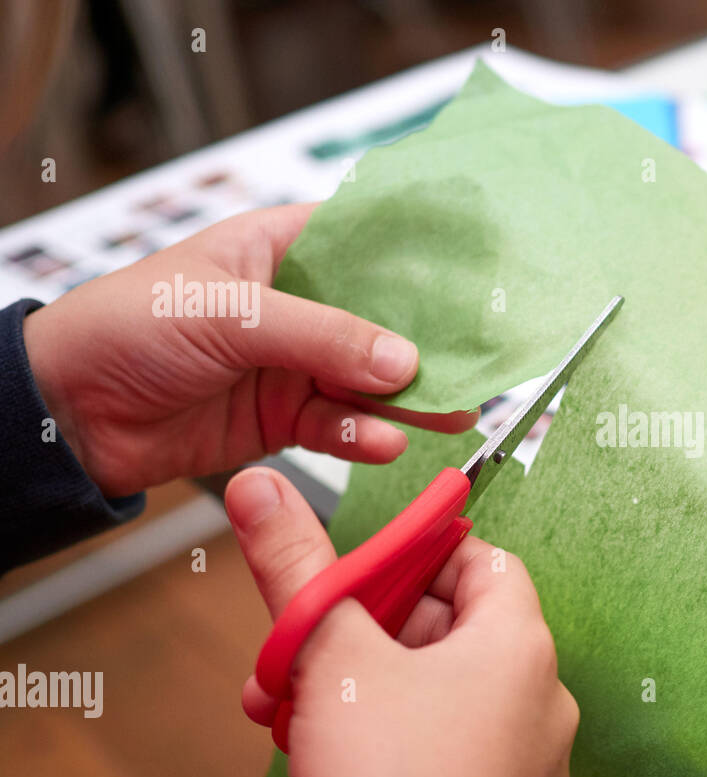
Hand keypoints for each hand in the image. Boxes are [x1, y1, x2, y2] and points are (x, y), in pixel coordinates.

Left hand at [22, 204, 477, 497]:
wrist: (66, 416)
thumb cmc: (124, 330)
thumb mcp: (229, 317)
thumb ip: (322, 337)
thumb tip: (404, 361)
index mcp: (277, 248)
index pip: (364, 242)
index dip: (420, 259)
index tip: (476, 279)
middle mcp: (293, 303)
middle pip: (380, 319)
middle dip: (427, 343)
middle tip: (479, 363)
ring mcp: (291, 364)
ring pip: (368, 379)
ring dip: (406, 399)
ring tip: (449, 412)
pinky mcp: (282, 418)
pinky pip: (338, 426)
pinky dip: (362, 436)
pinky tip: (382, 441)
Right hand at [225, 466, 577, 776]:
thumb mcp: (329, 652)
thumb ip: (297, 563)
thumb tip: (264, 489)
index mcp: (520, 647)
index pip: (484, 562)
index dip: (419, 554)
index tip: (363, 567)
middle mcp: (541, 701)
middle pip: (452, 630)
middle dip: (364, 632)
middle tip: (305, 645)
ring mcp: (528, 763)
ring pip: (439, 696)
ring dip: (363, 690)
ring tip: (292, 705)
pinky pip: (449, 752)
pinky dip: (392, 742)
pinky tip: (329, 756)